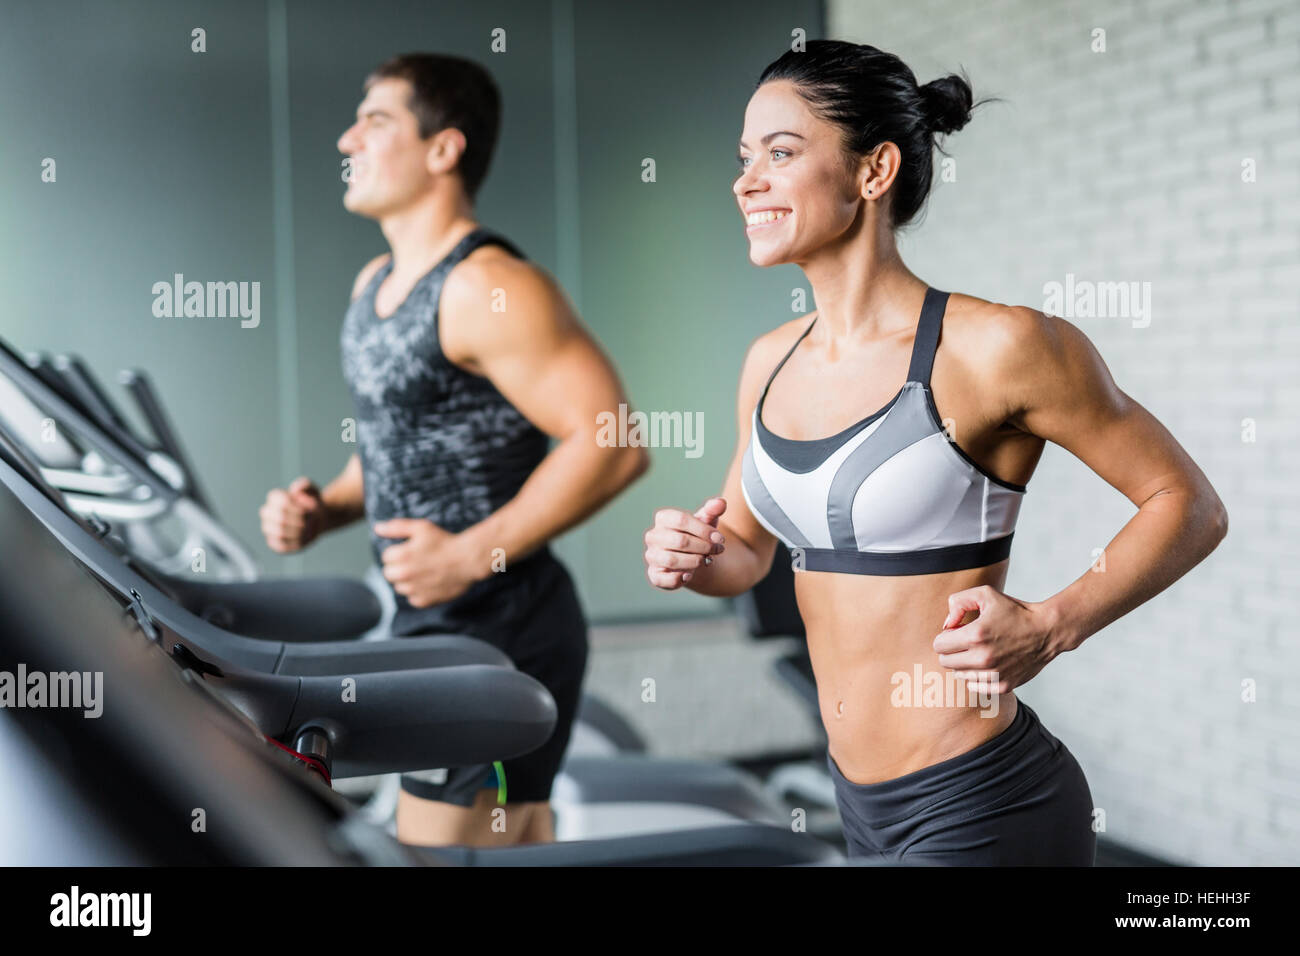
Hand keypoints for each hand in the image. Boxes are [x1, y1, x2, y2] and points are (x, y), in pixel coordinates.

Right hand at [259, 476, 325, 551]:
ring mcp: (268, 528)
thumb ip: (306, 485)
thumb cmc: (312, 502)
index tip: (309, 507)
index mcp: (274, 497)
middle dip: (299, 520)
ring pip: (279, 533)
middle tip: (310, 520)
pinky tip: (303, 538)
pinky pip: (281, 546)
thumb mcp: (313, 490)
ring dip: (298, 532)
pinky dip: (295, 543)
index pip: (280, 501)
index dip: (296, 506)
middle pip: (280, 518)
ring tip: (308, 528)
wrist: (316, 518)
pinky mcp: (274, 543)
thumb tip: (295, 490)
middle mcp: (267, 513)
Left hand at [374, 517, 480, 607]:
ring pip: (399, 587)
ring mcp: (413, 589)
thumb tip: (377, 528)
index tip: (412, 550)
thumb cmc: (444, 541)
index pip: (386, 557)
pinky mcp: (423, 601)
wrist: (467, 560)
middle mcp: (403, 575)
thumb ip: (396, 527)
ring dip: (407, 581)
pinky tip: (429, 582)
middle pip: (389, 573)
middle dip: (398, 567)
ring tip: (424, 571)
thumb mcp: (421, 527)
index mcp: (400, 556)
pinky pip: (412, 598)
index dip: (398, 552)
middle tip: (416, 561)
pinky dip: (418, 592)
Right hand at [644, 496, 726, 589]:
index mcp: (663, 518)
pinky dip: (679, 578)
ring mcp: (652, 556)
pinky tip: (690, 575)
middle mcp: (653, 536)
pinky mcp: (654, 575)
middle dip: (704, 547)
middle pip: (680, 541)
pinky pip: (663, 579)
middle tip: (718, 550)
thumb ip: (713, 510)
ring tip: (706, 561)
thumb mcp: (707, 520)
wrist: (693, 557)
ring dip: (695, 561)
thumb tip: (720, 503)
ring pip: (672, 560)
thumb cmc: (698, 534)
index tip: (720, 538)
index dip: (703, 530)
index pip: (681, 520)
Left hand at [931, 585, 1056, 694]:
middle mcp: (983, 658)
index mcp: (975, 635)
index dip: (945, 636)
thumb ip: (958, 602)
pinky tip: (988, 663)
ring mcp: (994, 674)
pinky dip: (976, 676)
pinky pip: (974, 685)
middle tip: (966, 641)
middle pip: (945, 661)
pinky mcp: (1003, 686)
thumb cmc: (1015, 611)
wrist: (1047, 631)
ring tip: (980, 651)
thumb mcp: (985, 594)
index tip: (957, 632)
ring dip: (963, 663)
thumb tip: (946, 625)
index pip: (939, 645)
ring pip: (959, 674)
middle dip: (951, 650)